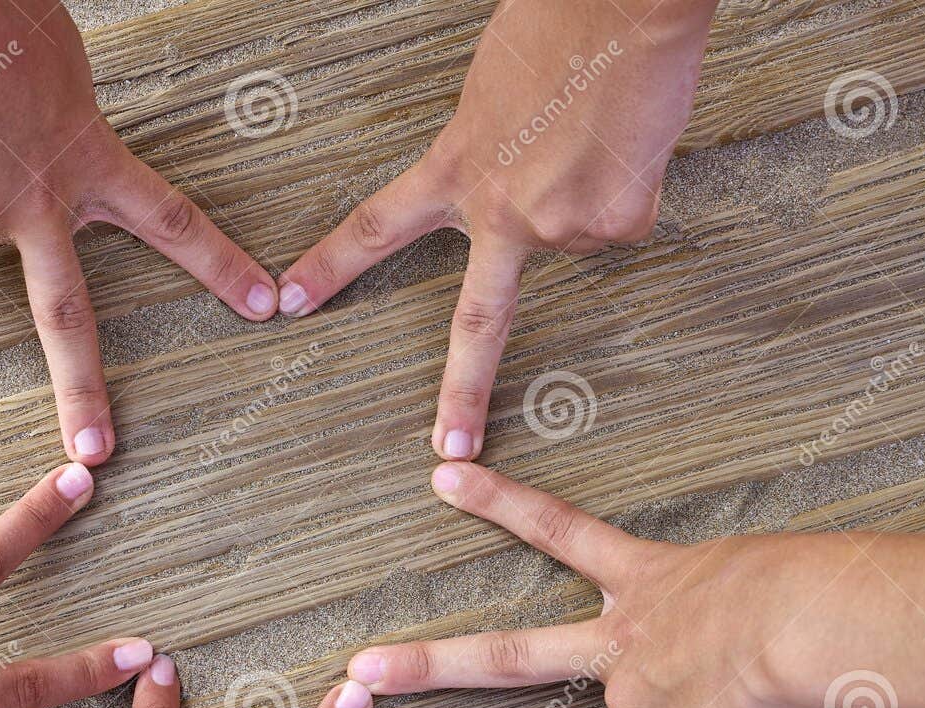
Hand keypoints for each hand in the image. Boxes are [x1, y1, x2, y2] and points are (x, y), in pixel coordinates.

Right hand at [0, 0, 278, 464]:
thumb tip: (58, 173)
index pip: (174, 220)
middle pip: (66, 320)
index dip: (221, 264)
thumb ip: (74, 140)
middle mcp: (40, 201)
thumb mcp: (65, 79)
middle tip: (95, 453)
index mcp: (90, 159)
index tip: (267, 305)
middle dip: (80, 393)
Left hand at [278, 0, 716, 458]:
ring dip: (594, 193)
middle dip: (463, 393)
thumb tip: (532, 195)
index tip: (289, 299)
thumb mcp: (496, 92)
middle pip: (478, 323)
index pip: (378, 225)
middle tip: (450, 447)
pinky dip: (634, 186)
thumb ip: (495, 154)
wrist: (626, 5)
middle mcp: (498, 210)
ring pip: (581, 236)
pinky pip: (626, 221)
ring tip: (598, 131)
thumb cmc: (562, 27)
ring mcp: (553, 224)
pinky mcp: (611, 225)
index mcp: (455, 166)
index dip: (334, 264)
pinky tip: (629, 143)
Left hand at [345, 463, 815, 707]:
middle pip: (511, 655)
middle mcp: (620, 637)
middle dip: (429, 664)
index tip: (447, 479)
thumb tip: (677, 673)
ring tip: (747, 682)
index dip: (500, 504)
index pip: (559, 530)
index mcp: (644, 578)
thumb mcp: (735, 578)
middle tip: (362, 668)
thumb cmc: (795, 587)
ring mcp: (629, 693)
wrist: (802, 621)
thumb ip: (688, 619)